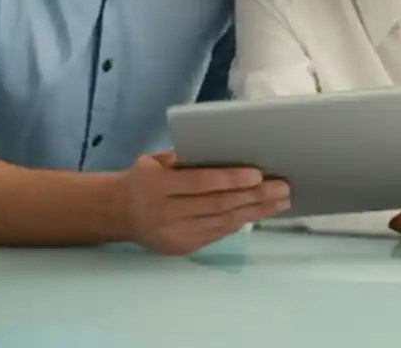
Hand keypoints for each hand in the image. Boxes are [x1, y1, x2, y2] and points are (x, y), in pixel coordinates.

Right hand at [118, 151, 290, 255]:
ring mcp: (176, 234)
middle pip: (219, 205)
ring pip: (223, 222)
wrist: (118, 213)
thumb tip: (226, 154)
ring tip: (280, 201)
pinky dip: (240, 222)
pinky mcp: (183, 247)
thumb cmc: (143, 178)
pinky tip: (259, 212)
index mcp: (158, 186)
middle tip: (282, 187)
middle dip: (255, 196)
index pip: (201, 183)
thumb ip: (184, 159)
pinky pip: (218, 233)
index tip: (259, 173)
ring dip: (256, 211)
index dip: (231, 180)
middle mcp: (167, 212)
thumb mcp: (154, 161)